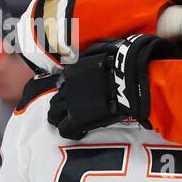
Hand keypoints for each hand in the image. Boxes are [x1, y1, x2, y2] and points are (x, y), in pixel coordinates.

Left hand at [48, 35, 175, 138]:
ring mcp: (71, 104)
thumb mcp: (103, 48)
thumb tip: (97, 50)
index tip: (75, 96)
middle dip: (58, 108)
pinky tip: (79, 132)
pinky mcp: (78, 119)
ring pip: (54, 115)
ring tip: (70, 125)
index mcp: (71, 73)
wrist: (127, 80)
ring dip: (60, 119)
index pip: (61, 84)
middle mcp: (67, 88)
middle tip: (67, 114)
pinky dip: (70, 132)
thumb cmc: (120, 63)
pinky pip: (65, 129)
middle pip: (54, 101)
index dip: (67, 91)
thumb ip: (95, 52)